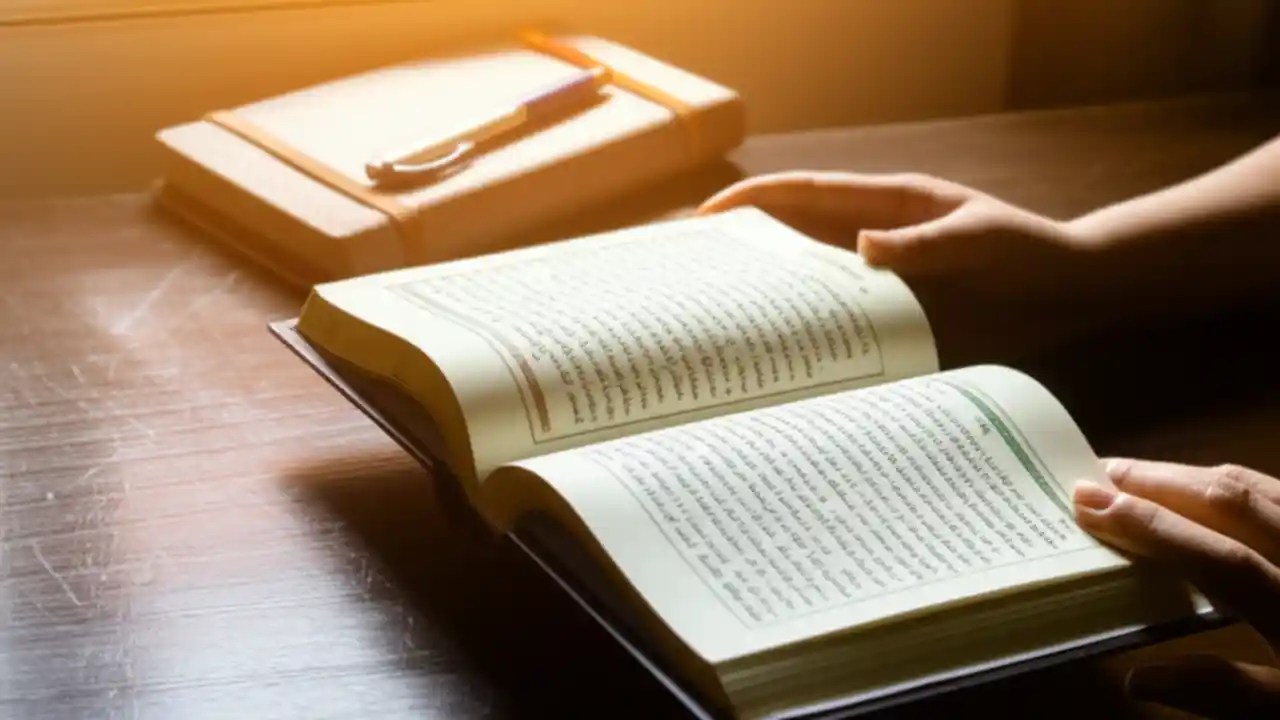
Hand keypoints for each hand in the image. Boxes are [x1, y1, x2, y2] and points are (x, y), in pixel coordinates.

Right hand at [698, 171, 1102, 296]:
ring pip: (810, 282)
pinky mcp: (895, 313)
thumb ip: (926, 245)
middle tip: (692, 273)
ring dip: (770, 295)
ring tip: (720, 321)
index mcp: (888, 203)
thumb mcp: (982, 241)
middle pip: (796, 236)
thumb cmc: (1029, 252)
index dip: (757, 201)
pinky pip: (842, 319)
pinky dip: (810, 332)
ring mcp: (882, 277)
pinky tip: (784, 357)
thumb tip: (862, 247)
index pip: (809, 194)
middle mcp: (875, 238)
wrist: (1070, 291)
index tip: (708, 216)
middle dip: (745, 248)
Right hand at [1074, 460, 1279, 718]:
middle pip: (1237, 501)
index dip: (1150, 529)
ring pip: (1266, 486)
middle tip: (1099, 473)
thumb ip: (1224, 693)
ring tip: (1142, 475)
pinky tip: (1215, 489)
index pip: (1219, 559)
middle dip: (1162, 482)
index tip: (1085, 502)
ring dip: (1196, 476)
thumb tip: (1136, 677)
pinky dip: (1242, 485)